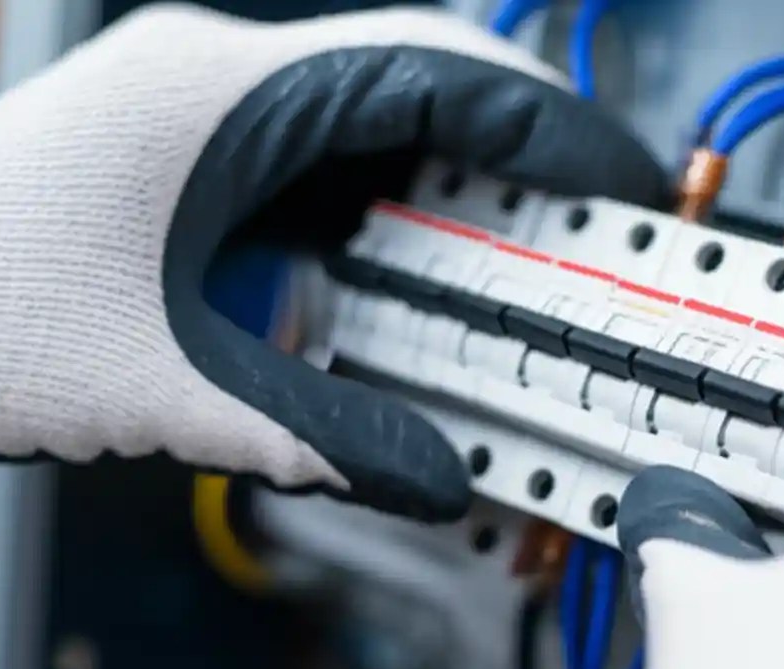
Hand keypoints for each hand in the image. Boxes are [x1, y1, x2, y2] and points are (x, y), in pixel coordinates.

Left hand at [0, 5, 664, 519]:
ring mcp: (207, 103)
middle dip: (523, 144)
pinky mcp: (197, 147)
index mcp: (223, 95)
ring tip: (533, 244)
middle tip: (594, 220)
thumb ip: (318, 437)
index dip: (551, 130)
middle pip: (424, 74)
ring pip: (383, 111)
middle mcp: (221, 74)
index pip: (438, 76)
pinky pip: (335, 150)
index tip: (622, 183)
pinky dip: (400, 198)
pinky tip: (431, 257)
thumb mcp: (161, 390)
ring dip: (463, 171)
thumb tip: (432, 479)